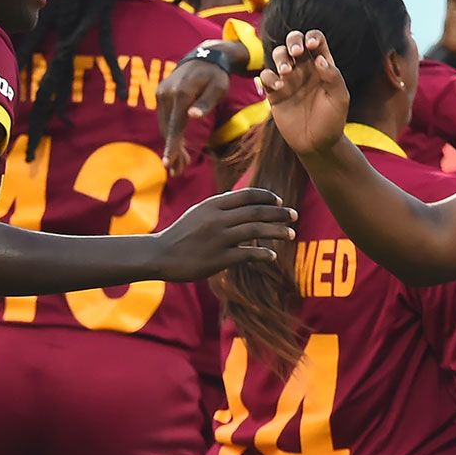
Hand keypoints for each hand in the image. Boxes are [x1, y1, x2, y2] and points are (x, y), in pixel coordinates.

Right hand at [155, 187, 296, 280]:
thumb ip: (220, 207)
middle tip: (295, 215)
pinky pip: (246, 254)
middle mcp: (217, 219)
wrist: (160, 255)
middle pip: (255, 212)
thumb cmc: (182, 234)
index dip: (267, 197)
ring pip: (255, 231)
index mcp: (212, 205)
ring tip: (291, 234)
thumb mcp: (199, 213)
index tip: (280, 200)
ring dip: (276, 232)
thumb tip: (241, 201)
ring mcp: (218, 239)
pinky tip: (272, 256)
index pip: (246, 195)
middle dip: (279, 213)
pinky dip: (262, 254)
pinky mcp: (218, 259)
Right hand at [157, 57, 230, 176]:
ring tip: (180, 164)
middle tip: (178, 172)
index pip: (175, 125)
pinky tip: (177, 146)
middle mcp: (167, 94)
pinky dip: (170, 133)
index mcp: (182, 94)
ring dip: (171, 144)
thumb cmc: (216, 76)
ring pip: (164, 126)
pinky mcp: (160, 94)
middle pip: (168, 129)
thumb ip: (206, 103)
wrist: (203, 57)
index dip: (172, 146)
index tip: (167, 164)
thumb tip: (192, 116)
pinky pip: (164, 118)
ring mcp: (161, 94)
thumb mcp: (218, 89)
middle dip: (173, 151)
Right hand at [260, 30, 348, 156]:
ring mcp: (289, 79)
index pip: (316, 41)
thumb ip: (333, 77)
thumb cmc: (332, 121)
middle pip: (294, 41)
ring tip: (287, 72)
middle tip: (297, 52)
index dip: (313, 38)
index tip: (312, 47)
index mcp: (322, 65)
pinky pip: (266, 76)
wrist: (317, 144)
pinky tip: (280, 87)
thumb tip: (318, 58)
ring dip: (281, 58)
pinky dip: (270, 77)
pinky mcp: (275, 93)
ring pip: (279, 55)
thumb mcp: (339, 99)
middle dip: (293, 41)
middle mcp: (304, 68)